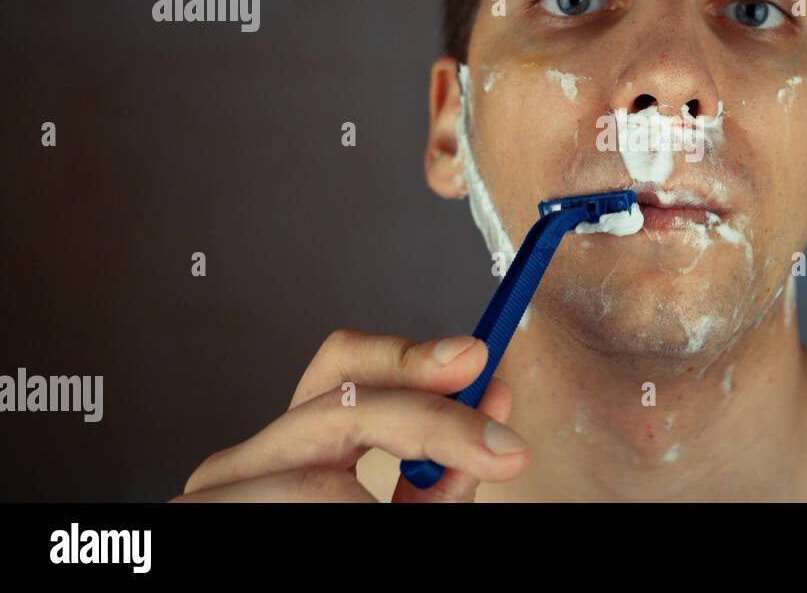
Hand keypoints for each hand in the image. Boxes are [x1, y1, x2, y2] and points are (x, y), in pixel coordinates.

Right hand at [170, 328, 529, 501]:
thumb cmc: (328, 558)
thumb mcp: (394, 517)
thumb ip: (442, 470)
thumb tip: (497, 413)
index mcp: (296, 447)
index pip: (342, 367)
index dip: (408, 356)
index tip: (475, 360)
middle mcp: (244, 464)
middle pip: (340, 410)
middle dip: (434, 424)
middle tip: (505, 450)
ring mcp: (217, 500)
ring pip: (323, 489)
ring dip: (380, 508)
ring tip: (407, 516)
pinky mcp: (194, 531)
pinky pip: (308, 517)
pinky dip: (359, 520)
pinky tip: (366, 520)